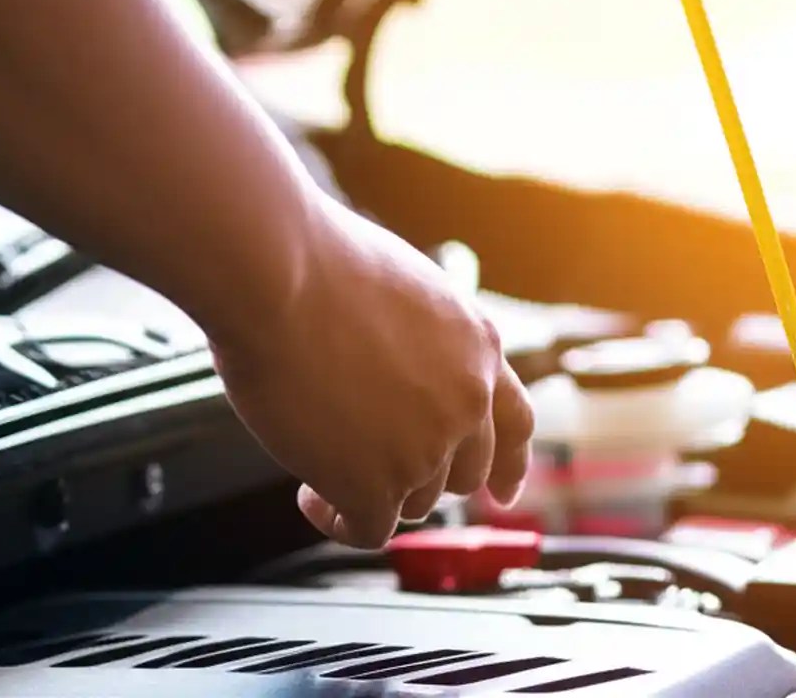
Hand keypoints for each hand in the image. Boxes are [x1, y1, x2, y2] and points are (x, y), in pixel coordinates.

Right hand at [209, 198, 532, 547]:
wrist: (280, 275)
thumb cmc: (320, 265)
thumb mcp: (409, 293)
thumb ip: (426, 344)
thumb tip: (404, 377)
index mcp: (479, 348)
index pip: (515, 424)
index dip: (510, 465)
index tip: (504, 493)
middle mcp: (465, 401)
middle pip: (463, 474)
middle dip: (421, 475)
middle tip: (371, 464)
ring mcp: (426, 447)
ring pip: (414, 502)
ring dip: (372, 490)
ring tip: (322, 460)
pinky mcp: (374, 483)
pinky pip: (368, 530)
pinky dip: (337, 521)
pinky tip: (310, 497)